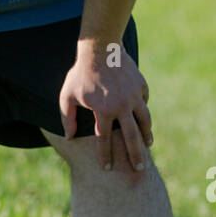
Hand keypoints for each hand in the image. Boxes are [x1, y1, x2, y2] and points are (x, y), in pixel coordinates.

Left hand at [59, 43, 152, 171]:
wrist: (100, 47)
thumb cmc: (81, 73)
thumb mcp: (67, 95)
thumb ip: (67, 118)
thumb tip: (69, 137)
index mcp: (103, 111)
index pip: (104, 140)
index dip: (106, 156)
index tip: (107, 168)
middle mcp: (122, 106)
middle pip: (131, 137)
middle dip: (135, 156)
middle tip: (139, 169)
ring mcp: (134, 95)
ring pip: (145, 120)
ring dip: (147, 134)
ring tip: (148, 145)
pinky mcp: (141, 85)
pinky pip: (144, 102)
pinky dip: (144, 111)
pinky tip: (143, 117)